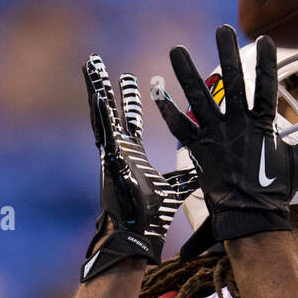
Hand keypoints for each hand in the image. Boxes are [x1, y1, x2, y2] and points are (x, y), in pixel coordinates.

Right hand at [81, 55, 196, 281]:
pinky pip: (103, 131)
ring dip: (97, 89)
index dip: (132, 101)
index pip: (131, 121)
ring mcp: (111, 152)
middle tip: (100, 63)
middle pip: (112, 110)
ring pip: (102, 114)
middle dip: (109, 87)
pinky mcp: (109, 159)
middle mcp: (119, 149)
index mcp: (132, 154)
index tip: (131, 80)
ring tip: (90, 64)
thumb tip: (207, 172)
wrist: (138, 234)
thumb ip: (188, 177)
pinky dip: (99, 113)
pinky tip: (96, 94)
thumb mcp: (176, 189)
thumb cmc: (152, 217)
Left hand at [153, 25, 297, 243]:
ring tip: (176, 49)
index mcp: (261, 125)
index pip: (265, 86)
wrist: (251, 217)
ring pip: (198, 98)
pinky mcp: (198, 149)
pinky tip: (156, 90)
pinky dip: (167, 110)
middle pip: (231, 82)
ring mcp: (215, 135)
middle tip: (222, 29)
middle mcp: (236, 124)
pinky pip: (179, 127)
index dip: (265, 62)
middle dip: (226, 53)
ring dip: (186, 72)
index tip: (265, 39)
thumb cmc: (277, 190)